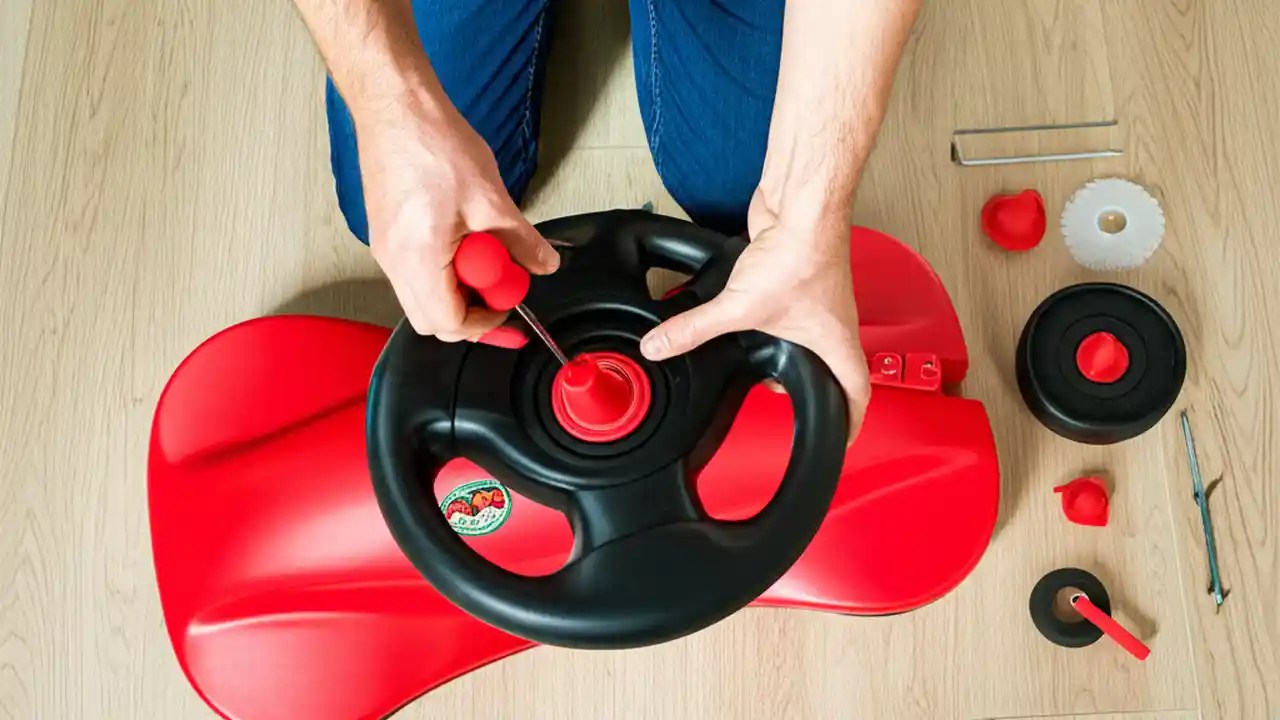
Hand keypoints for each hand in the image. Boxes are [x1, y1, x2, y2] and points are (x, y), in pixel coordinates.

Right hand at [354, 97, 557, 340]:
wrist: (395, 105)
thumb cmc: (431, 142)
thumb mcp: (491, 199)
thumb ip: (521, 241)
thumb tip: (542, 263)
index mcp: (417, 260)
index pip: (449, 322)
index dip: (486, 325)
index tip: (511, 311)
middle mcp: (393, 262)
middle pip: (432, 318)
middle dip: (473, 311)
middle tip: (502, 287)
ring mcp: (386, 249)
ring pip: (424, 294)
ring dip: (460, 285)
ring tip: (486, 251)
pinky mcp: (387, 234)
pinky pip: (417, 270)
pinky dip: (445, 266)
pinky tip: (467, 236)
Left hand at [639, 195, 870, 443]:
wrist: (805, 208)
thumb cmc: (799, 257)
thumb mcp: (739, 307)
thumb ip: (695, 329)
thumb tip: (661, 347)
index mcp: (836, 342)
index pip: (857, 392)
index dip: (852, 420)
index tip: (842, 437)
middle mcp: (835, 322)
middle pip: (839, 365)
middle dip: (818, 385)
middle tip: (791, 396)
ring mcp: (820, 298)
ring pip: (817, 336)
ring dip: (799, 350)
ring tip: (772, 362)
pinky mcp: (801, 276)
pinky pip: (794, 307)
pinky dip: (780, 319)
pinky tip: (757, 318)